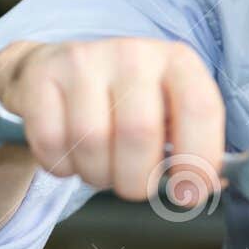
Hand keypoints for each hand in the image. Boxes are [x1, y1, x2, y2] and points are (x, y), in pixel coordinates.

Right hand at [0, 37, 225, 203]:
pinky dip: (60, 167)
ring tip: (100, 166)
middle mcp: (133, 53)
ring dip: (96, 175)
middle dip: (136, 180)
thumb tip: (206, 186)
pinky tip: (69, 155)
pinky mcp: (42, 75)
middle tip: (132, 185)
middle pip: (140, 134)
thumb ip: (191, 147)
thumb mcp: (166, 112)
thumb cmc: (122, 103)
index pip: (200, 108)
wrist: (54, 70)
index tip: (188, 195)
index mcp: (177, 61)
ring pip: (92, 143)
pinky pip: (52, 143)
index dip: (199, 160)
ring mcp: (84, 60)